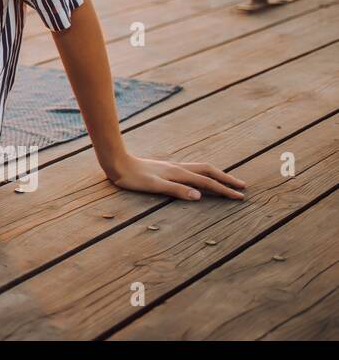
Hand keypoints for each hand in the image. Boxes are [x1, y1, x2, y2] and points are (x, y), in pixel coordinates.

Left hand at [104, 153, 245, 201]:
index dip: (224, 190)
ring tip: (227, 180)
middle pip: (209, 172)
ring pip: (201, 169)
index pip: (207, 182)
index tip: (240, 197)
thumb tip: (199, 196)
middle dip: (226, 179)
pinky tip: (200, 176)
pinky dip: (203, 173)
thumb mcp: (153, 186)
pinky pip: (192, 169)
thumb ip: (176, 190)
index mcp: (178, 173)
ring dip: (216, 175)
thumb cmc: (132, 177)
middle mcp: (178, 168)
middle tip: (243, 186)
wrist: (116, 162)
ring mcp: (172, 166)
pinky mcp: (166, 168)